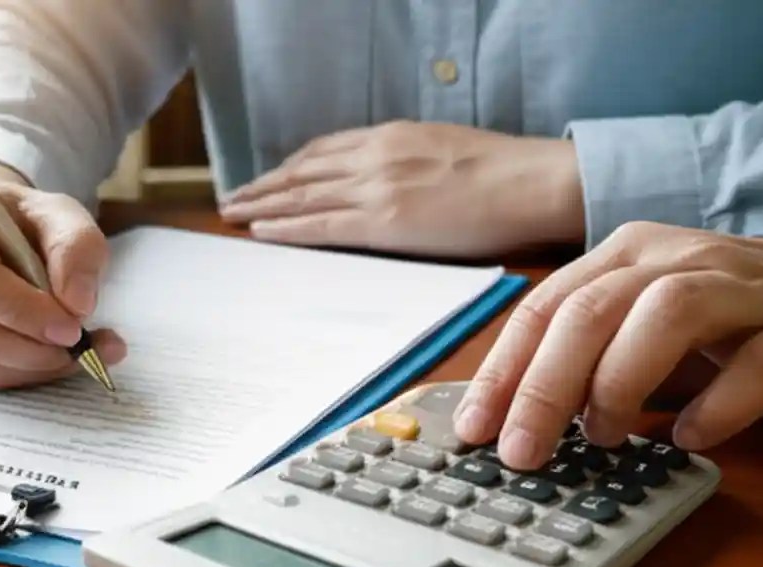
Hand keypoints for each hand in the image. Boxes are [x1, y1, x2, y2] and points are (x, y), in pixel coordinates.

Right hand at [0, 163, 125, 388]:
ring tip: (85, 350)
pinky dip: (22, 372)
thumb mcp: (56, 213)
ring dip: (35, 366)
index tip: (72, 327)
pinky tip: (54, 355)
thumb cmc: (16, 218)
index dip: (22, 311)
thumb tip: (77, 305)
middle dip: (34, 347)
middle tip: (84, 345)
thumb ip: (76, 246)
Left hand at [219, 121, 584, 257]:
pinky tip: (261, 231)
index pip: (323, 150)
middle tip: (231, 198)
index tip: (269, 178)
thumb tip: (393, 175)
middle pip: (302, 172)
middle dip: (263, 186)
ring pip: (302, 197)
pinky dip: (286, 228)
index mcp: (391, 137)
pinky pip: (320, 226)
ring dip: (262, 206)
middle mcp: (374, 157)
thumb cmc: (502, 171)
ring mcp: (375, 188)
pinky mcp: (383, 222)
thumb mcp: (444, 148)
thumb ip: (408, 158)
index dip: (289, 166)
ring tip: (232, 215)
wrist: (531, 182)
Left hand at [452, 222, 762, 469]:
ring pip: (666, 316)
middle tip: (521, 452)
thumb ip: (582, 357)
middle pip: (591, 311)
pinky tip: (689, 438)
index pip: (545, 307)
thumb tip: (507, 418)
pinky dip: (718, 406)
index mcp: (626, 255)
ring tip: (601, 437)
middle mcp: (677, 260)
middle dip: (543, 387)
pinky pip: (758, 365)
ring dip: (621, 382)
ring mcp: (744, 292)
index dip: (503, 370)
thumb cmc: (725, 319)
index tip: (474, 429)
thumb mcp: (639, 324)